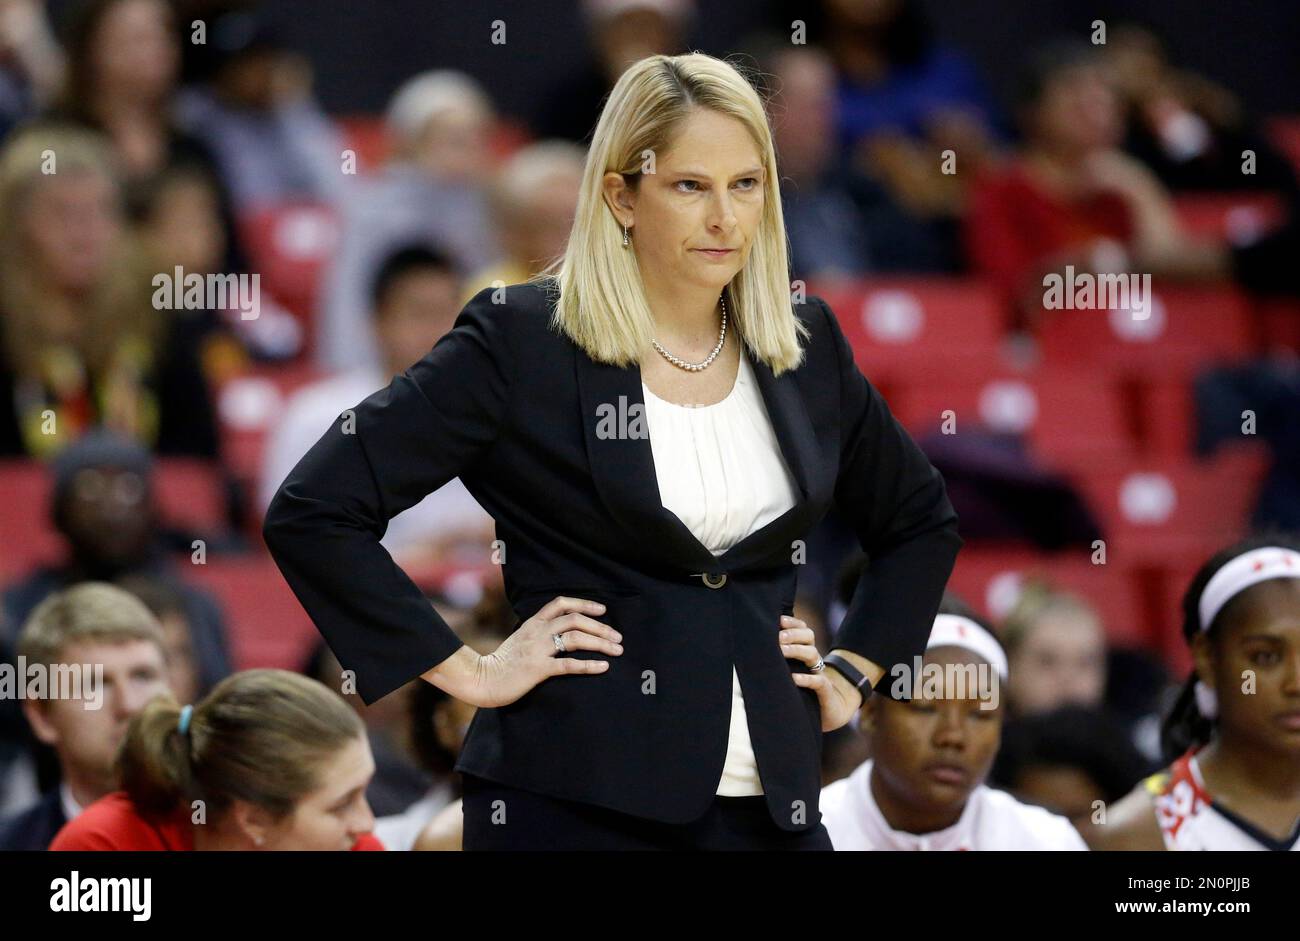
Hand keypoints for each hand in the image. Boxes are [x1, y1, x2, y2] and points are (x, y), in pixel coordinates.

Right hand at [430, 596, 623, 707]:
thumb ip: (537, 633)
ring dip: (600, 643)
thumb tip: (559, 633)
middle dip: (600, 627)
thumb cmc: (502, 663)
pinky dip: (589, 665)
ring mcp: (537, 650)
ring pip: (576, 638)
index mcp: (533, 623)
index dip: (584, 604)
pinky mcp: (538, 669)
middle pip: (575, 620)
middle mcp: (537, 632)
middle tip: (618, 637)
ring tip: (617, 651)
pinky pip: (569, 664)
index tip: (602, 610)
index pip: (560, 604)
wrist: (482, 679)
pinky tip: (603, 667)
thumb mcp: (519, 640)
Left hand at [778, 615, 860, 731]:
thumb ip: (780, 659)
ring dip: (796, 650)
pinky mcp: (825, 691)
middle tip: (778, 637)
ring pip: (812, 654)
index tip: (779, 620)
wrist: (831, 710)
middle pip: (808, 636)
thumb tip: (757, 647)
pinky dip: (806, 678)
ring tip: (781, 651)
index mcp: (805, 651)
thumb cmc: (803, 689)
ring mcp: (820, 673)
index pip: (803, 629)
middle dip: (793, 634)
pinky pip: (818, 681)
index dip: (793, 623)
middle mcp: (813, 659)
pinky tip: (794, 678)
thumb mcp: (792, 672)